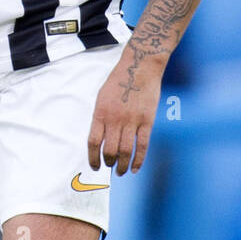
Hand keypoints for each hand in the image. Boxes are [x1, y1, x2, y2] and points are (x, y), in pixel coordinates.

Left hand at [87, 44, 165, 176]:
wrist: (140, 67)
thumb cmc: (119, 81)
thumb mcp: (102, 97)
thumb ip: (100, 118)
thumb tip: (100, 139)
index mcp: (101, 113)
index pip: (93, 142)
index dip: (93, 158)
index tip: (95, 166)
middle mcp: (115, 119)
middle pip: (110, 150)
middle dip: (109, 163)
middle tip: (110, 167)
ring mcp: (132, 121)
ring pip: (126, 151)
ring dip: (122, 165)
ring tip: (121, 172)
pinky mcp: (147, 121)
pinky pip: (142, 145)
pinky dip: (139, 160)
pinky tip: (135, 168)